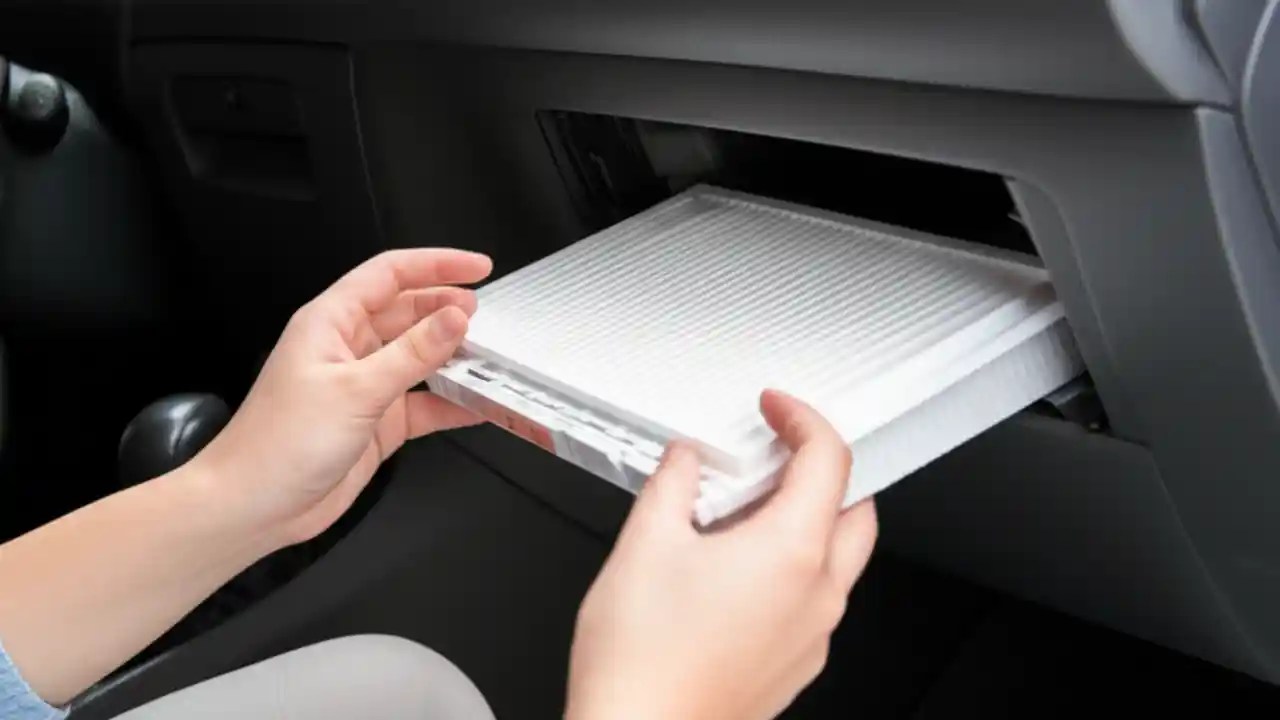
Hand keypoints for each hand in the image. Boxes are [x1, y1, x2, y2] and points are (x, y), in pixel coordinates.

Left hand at [197, 248, 492, 547]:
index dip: (435, 265)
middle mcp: (348, 348)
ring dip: (453, 359)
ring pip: (420, 359)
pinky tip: (478, 406)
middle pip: (408, 314)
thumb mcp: (355, 390)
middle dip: (448, 311)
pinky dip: (451, 405)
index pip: (389, 275)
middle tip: (489, 319)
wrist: (253, 506)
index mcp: (331, 322)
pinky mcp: (376, 423)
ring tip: (490, 360)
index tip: (478, 267)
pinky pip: (423, 405)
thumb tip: (455, 318)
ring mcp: (364, 386)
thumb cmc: (281, 442)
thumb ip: (412, 354)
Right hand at [566, 391, 877, 719]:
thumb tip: (685, 460)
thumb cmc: (642, 663)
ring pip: (838, 557)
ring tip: (745, 510)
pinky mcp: (795, 665)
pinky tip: (736, 566)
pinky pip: (814, 598)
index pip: (829, 461)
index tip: (775, 409)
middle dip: (823, 469)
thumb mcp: (644, 545)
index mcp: (791, 553)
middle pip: (855, 509)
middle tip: (776, 453)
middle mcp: (816, 595)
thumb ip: (673, 485)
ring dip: (809, 519)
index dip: (803, 419)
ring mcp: (812, 635)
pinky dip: (793, 565)